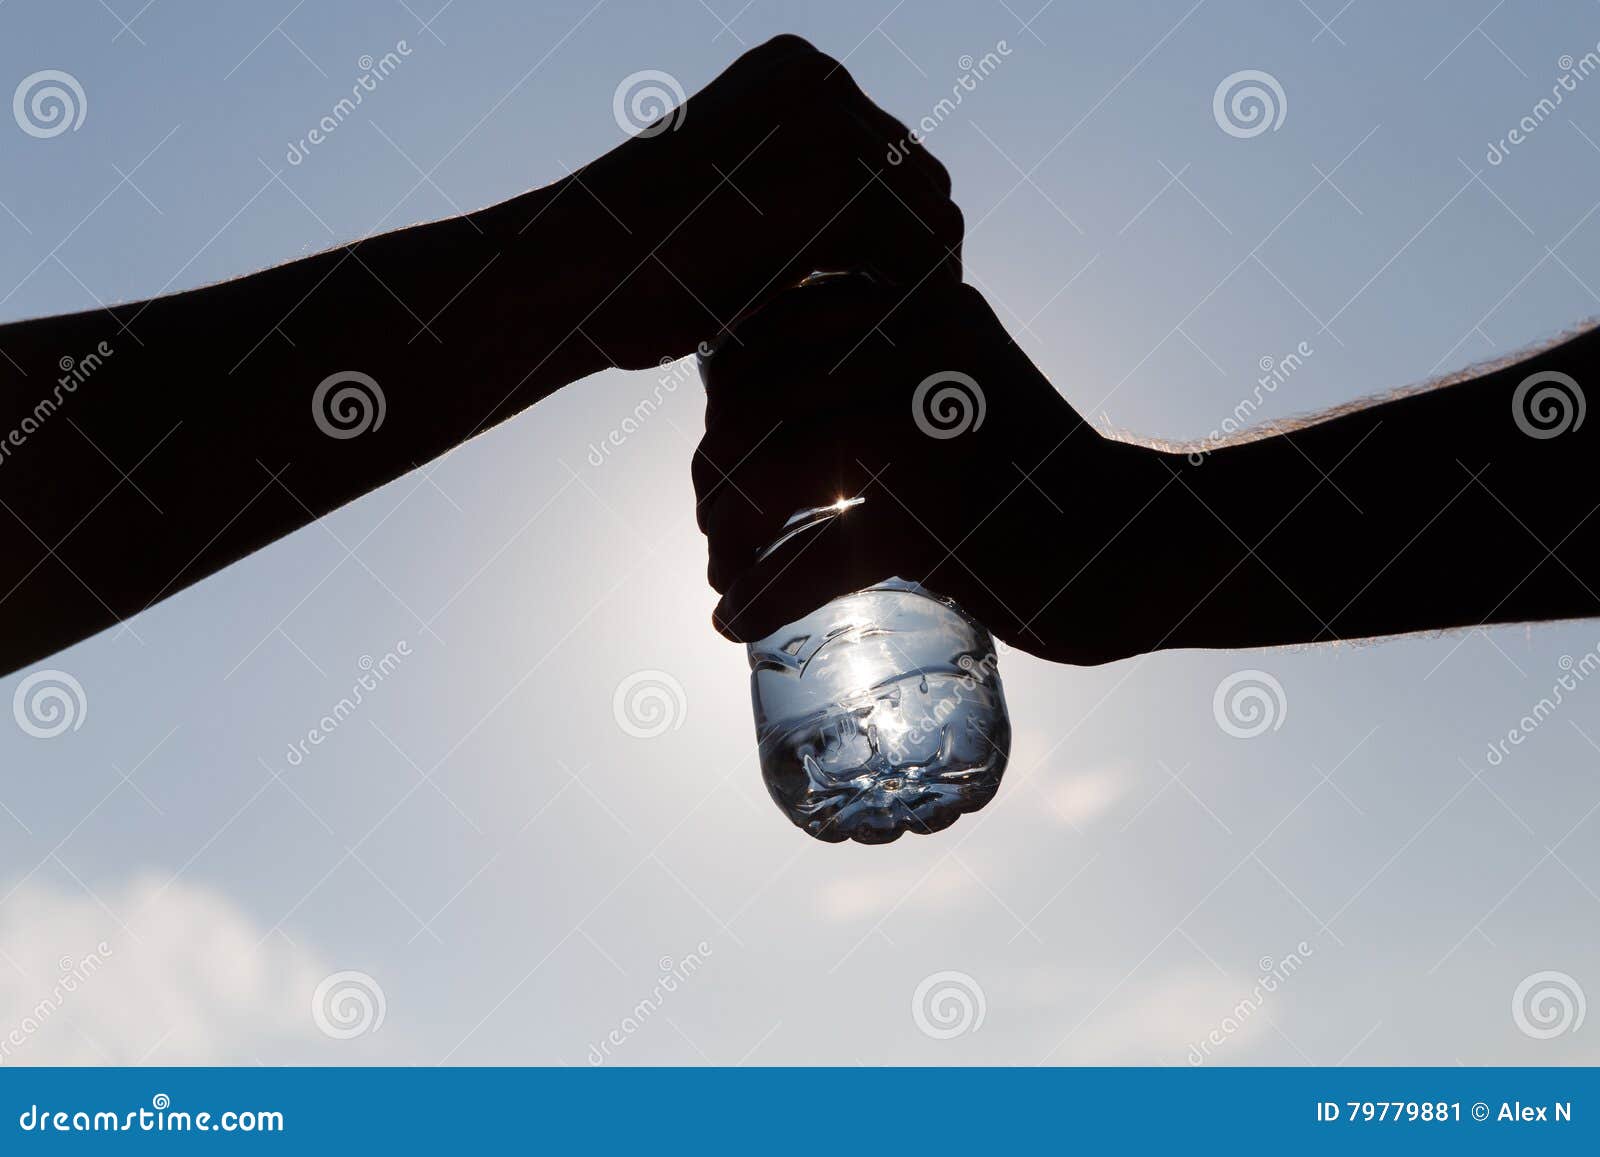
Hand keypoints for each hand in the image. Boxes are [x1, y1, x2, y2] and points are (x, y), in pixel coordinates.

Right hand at [504, 35, 963, 368]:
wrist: (565, 281)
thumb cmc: (632, 278)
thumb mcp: (737, 224)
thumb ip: (812, 215)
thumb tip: (910, 254)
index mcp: (793, 74)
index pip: (897, 162)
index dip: (894, 247)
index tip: (865, 313)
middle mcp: (816, 77)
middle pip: (926, 184)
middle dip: (909, 267)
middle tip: (872, 340)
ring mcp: (826, 116)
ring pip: (934, 220)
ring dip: (908, 293)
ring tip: (859, 351)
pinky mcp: (832, 175)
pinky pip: (922, 255)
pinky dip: (903, 314)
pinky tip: (856, 355)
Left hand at [693, 277, 1164, 664]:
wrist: (1147, 537)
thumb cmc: (1040, 473)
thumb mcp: (958, 388)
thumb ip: (879, 370)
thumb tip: (750, 399)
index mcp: (917, 305)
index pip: (771, 335)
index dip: (726, 404)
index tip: (724, 461)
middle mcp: (917, 345)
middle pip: (756, 401)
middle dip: (716, 472)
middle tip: (715, 529)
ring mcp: (925, 427)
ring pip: (770, 469)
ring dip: (728, 531)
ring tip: (722, 572)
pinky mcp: (936, 515)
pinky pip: (815, 555)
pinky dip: (763, 593)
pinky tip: (730, 620)